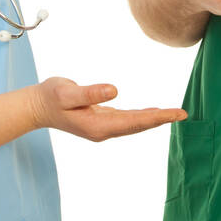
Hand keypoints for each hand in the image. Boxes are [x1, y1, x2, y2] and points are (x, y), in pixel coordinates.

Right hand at [26, 77, 185, 141]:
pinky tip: (151, 113)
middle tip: (183, 113)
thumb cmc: (50, 97)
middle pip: (138, 125)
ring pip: (134, 124)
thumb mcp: (67, 92)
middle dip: (161, 119)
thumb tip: (115, 90)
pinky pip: (127, 120)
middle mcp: (103, 130)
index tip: (175, 114)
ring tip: (173, 114)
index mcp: (98, 126)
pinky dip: (141, 116)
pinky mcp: (100, 120)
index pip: (134, 122)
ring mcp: (102, 127)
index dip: (156, 117)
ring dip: (153, 118)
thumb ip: (89, 92)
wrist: (37, 106)